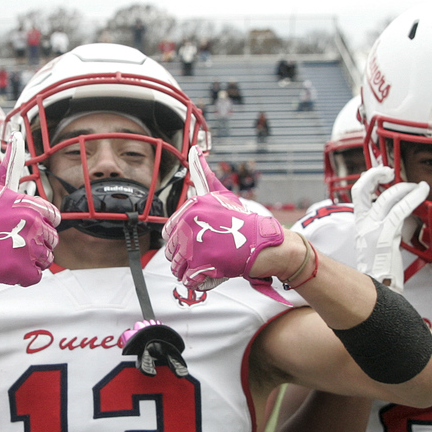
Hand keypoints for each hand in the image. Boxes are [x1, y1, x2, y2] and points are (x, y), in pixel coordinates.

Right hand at [0, 131, 59, 286]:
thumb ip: (10, 164)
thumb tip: (17, 134)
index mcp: (29, 205)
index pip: (54, 218)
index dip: (38, 225)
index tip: (20, 228)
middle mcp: (32, 224)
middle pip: (51, 240)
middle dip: (33, 244)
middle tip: (9, 243)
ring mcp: (28, 248)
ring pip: (45, 259)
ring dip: (28, 261)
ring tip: (6, 254)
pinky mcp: (22, 271)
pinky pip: (35, 276)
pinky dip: (21, 276)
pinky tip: (5, 267)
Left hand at [163, 147, 287, 290]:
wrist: (263, 244)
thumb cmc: (241, 220)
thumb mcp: (221, 195)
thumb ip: (204, 175)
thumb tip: (194, 149)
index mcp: (191, 209)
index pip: (168, 232)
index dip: (181, 240)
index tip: (198, 240)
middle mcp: (190, 225)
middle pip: (171, 251)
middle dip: (185, 256)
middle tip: (205, 254)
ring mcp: (195, 245)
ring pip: (177, 267)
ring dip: (189, 270)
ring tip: (207, 264)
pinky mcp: (202, 265)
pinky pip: (188, 280)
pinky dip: (197, 281)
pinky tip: (210, 274)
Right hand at [351, 166, 426, 292]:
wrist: (377, 292)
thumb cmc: (380, 274)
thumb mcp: (376, 248)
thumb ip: (383, 231)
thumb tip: (398, 222)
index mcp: (360, 227)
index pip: (356, 195)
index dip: (367, 179)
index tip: (382, 174)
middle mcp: (363, 225)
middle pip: (362, 189)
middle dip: (376, 174)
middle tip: (392, 171)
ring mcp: (372, 230)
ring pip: (386, 198)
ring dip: (404, 187)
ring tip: (418, 186)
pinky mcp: (386, 236)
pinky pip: (400, 210)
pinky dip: (413, 197)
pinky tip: (423, 191)